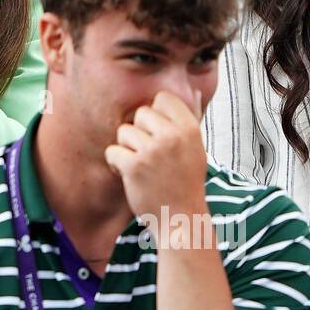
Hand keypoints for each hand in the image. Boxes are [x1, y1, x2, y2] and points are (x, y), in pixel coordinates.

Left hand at [103, 90, 208, 241]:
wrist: (180, 219)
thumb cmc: (186, 182)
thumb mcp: (196, 148)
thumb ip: (192, 119)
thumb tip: (196, 90)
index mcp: (190, 129)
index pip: (163, 98)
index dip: (156, 114)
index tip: (159, 134)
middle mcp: (173, 136)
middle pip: (140, 113)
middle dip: (139, 133)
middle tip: (150, 155)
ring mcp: (153, 151)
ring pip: (123, 132)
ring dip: (126, 149)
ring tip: (141, 166)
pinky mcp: (134, 166)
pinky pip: (112, 151)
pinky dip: (116, 164)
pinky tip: (129, 175)